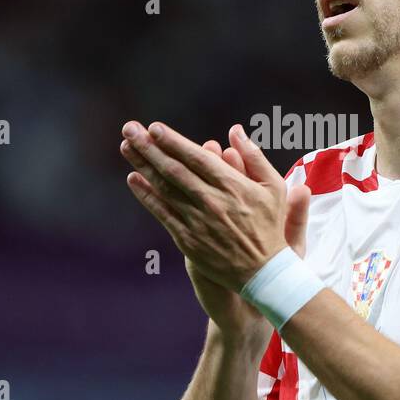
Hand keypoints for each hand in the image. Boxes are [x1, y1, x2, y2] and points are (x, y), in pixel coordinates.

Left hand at [120, 120, 310, 299]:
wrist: (263, 272)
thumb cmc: (269, 226)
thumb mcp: (274, 187)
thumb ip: (253, 156)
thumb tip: (235, 130)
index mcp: (233, 185)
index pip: (197, 158)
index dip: (173, 141)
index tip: (154, 127)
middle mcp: (212, 201)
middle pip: (174, 169)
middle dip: (149, 147)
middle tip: (130, 129)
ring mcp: (197, 221)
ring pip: (164, 189)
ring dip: (143, 166)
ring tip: (126, 147)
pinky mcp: (187, 239)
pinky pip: (162, 213)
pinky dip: (146, 196)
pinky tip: (133, 180)